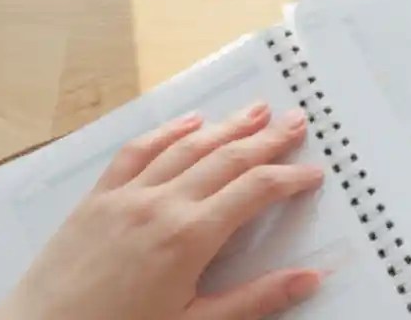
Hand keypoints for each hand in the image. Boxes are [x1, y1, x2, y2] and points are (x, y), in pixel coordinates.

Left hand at [0, 103, 325, 319]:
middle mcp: (161, 205)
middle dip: (267, 138)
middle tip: (296, 121)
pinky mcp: (97, 199)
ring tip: (255, 110)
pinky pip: (137, 152)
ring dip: (226, 126)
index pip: (255, 191)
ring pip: (187, 147)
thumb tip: (309, 279)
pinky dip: (168, 132)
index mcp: (190, 237)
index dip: (290, 177)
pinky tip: (188, 122)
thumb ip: (255, 300)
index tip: (313, 171)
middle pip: (227, 158)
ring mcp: (127, 197)